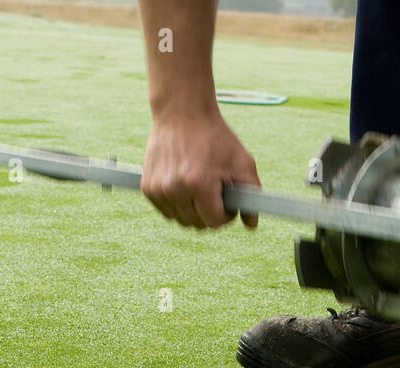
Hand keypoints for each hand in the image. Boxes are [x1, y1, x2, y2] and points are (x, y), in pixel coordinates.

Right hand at [141, 110, 260, 229]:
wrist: (181, 112)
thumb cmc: (215, 136)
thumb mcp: (242, 161)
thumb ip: (252, 193)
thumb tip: (252, 225)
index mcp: (198, 184)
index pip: (214, 222)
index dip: (225, 215)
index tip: (227, 201)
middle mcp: (174, 189)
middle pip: (197, 224)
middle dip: (209, 212)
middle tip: (214, 191)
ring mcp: (158, 189)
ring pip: (181, 220)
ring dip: (192, 210)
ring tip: (199, 186)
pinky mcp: (147, 188)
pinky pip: (167, 212)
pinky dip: (177, 204)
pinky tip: (184, 185)